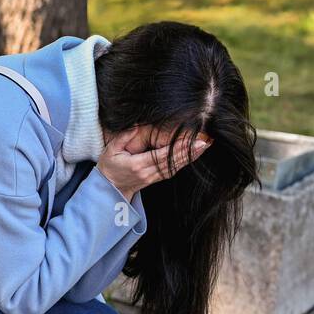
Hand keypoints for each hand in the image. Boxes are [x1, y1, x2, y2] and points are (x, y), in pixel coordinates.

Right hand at [97, 126, 211, 200]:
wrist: (109, 189)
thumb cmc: (108, 167)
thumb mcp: (111, 150)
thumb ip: (124, 136)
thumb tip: (137, 124)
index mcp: (138, 165)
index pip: (162, 155)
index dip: (178, 148)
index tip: (191, 140)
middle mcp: (148, 173)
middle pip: (173, 161)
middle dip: (190, 152)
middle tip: (205, 142)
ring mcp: (153, 177)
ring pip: (176, 166)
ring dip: (190, 157)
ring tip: (204, 147)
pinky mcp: (155, 179)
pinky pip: (173, 170)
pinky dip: (184, 162)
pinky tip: (193, 155)